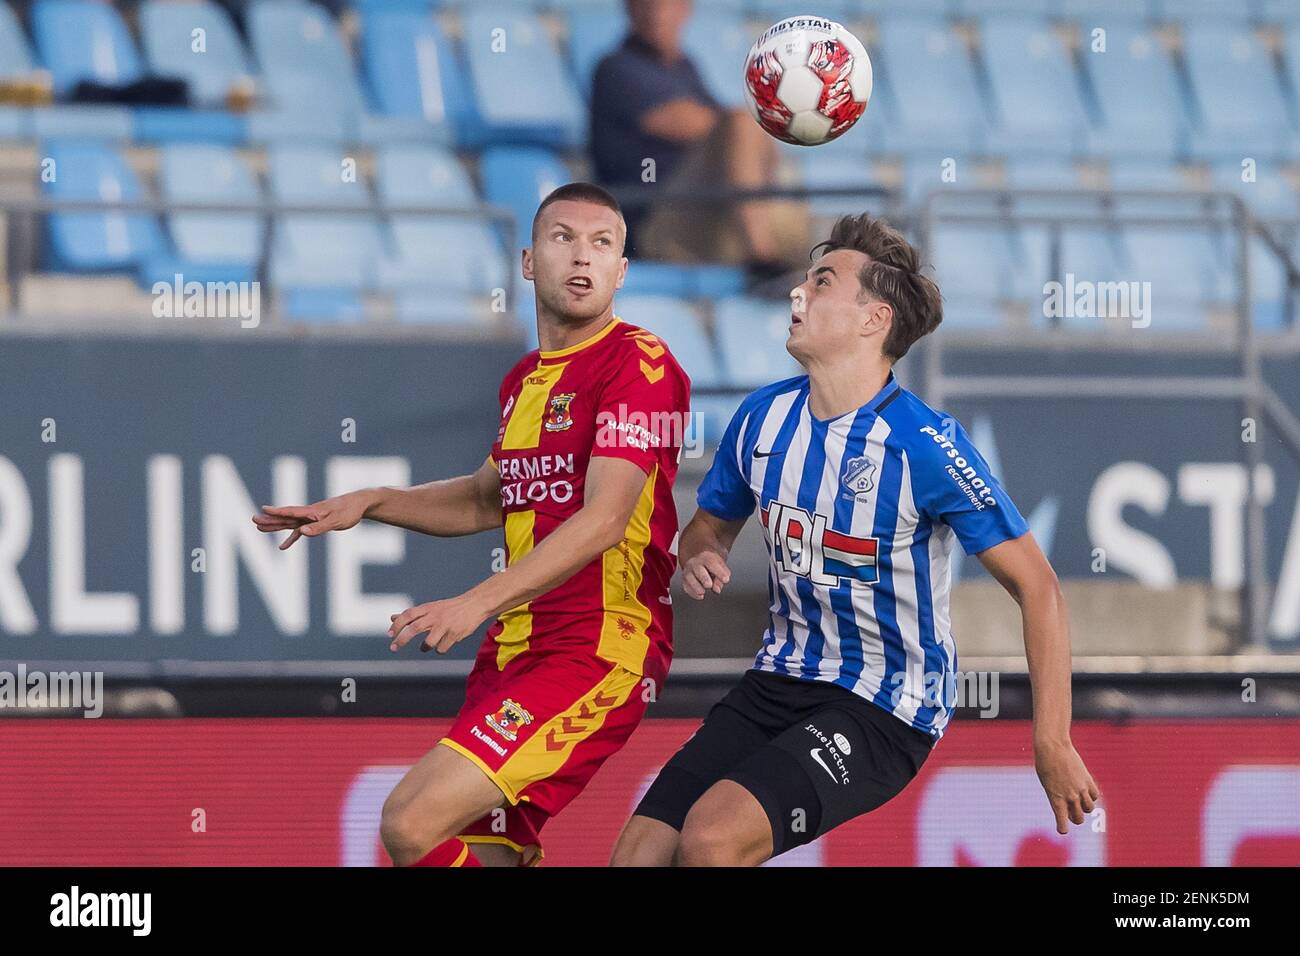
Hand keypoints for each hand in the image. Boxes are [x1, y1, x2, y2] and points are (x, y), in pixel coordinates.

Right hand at [251, 492, 371, 549]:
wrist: (359, 503)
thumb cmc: (349, 511)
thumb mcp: (335, 521)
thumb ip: (319, 527)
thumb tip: (301, 532)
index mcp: (312, 511)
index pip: (291, 511)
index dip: (278, 511)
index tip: (263, 509)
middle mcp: (308, 514)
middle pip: (286, 517)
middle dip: (270, 519)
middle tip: (253, 520)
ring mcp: (311, 518)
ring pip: (289, 522)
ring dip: (275, 525)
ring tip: (259, 527)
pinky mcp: (316, 522)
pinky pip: (300, 530)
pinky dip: (291, 538)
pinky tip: (283, 546)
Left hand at [388, 596, 486, 653]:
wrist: (475, 605)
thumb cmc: (449, 608)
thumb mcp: (430, 608)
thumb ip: (412, 614)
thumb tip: (392, 617)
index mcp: (428, 608)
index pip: (408, 614)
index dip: (397, 624)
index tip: (389, 634)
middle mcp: (435, 616)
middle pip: (414, 628)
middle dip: (402, 639)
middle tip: (393, 647)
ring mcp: (445, 625)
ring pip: (428, 643)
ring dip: (424, 647)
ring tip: (425, 647)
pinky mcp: (455, 634)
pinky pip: (441, 648)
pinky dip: (439, 649)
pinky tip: (444, 643)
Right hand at [680, 549, 730, 599]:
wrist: (700, 560)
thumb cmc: (712, 564)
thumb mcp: (721, 566)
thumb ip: (722, 576)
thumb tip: (717, 589)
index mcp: (706, 557)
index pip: (711, 563)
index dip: (719, 572)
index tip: (725, 580)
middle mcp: (695, 563)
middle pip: (698, 569)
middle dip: (704, 578)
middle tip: (709, 585)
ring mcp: (688, 571)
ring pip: (689, 578)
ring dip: (696, 587)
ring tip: (703, 592)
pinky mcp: (684, 580)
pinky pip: (686, 587)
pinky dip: (692, 593)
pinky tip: (700, 596)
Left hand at [1034, 738, 1100, 833]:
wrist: (1053, 747)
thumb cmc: (1044, 765)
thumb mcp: (1047, 784)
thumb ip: (1057, 796)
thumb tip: (1067, 805)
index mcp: (1056, 799)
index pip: (1063, 823)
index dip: (1062, 828)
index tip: (1062, 829)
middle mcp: (1070, 796)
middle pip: (1079, 818)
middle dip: (1075, 818)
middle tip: (1070, 813)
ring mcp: (1080, 789)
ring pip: (1089, 808)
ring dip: (1084, 808)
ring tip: (1078, 801)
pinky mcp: (1088, 780)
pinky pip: (1095, 795)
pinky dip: (1091, 796)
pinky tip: (1085, 791)